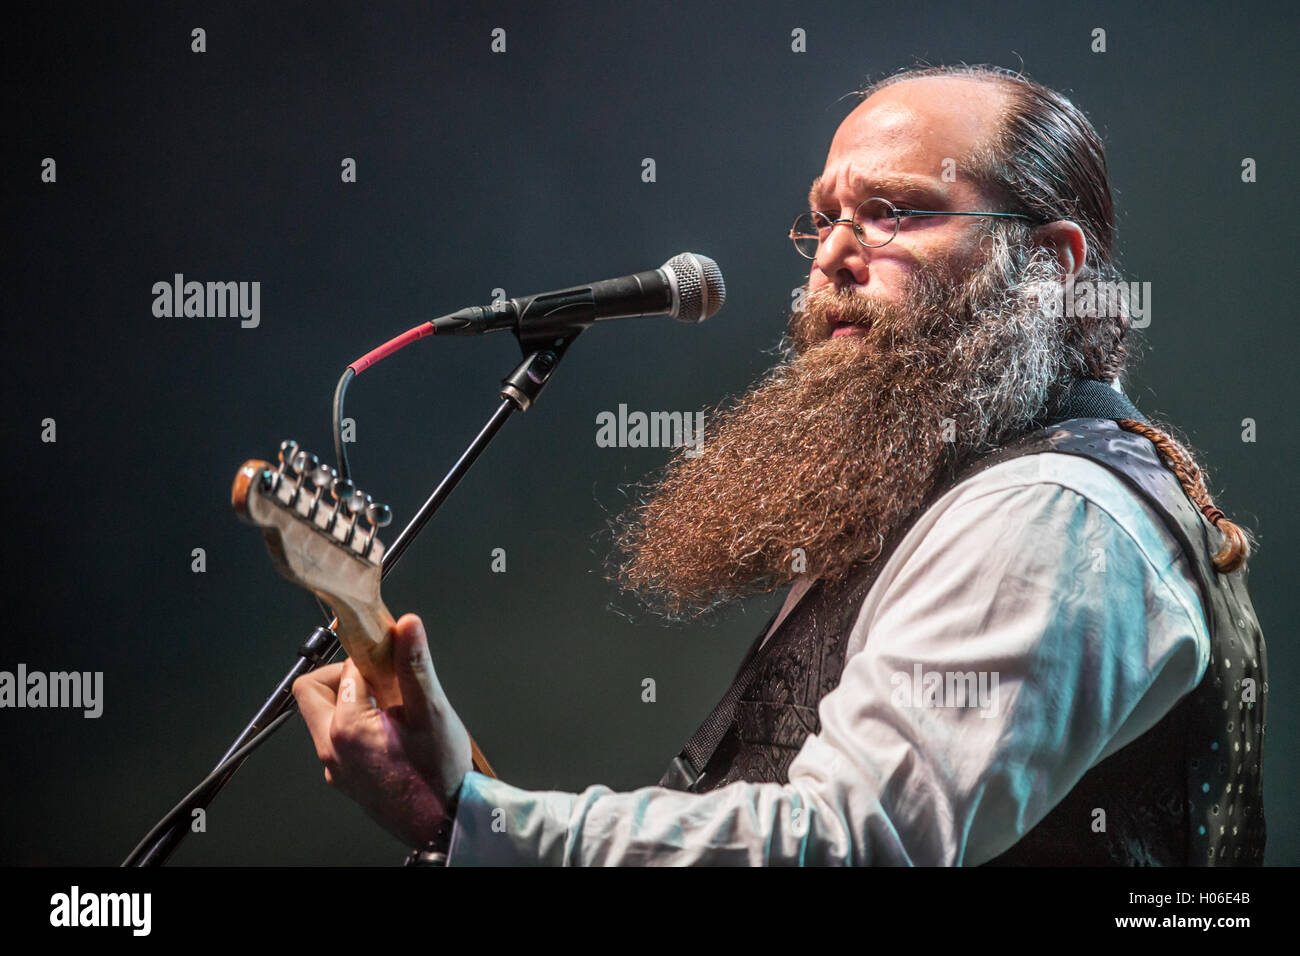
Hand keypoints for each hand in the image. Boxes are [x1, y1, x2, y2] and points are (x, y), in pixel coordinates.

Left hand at [292, 613, 472, 846]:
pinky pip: (337, 742)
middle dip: (344, 678)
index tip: (393, 660)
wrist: (443, 823)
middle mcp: (330, 750)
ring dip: (350, 702)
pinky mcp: (345, 780)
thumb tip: (407, 624)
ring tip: (391, 708)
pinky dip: (356, 727)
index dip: (371, 658)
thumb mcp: (432, 710)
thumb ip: (414, 664)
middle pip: (313, 692)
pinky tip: (392, 732)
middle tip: (380, 681)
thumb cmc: (439, 773)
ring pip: (324, 718)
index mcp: (346, 728)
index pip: (344, 670)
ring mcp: (335, 768)